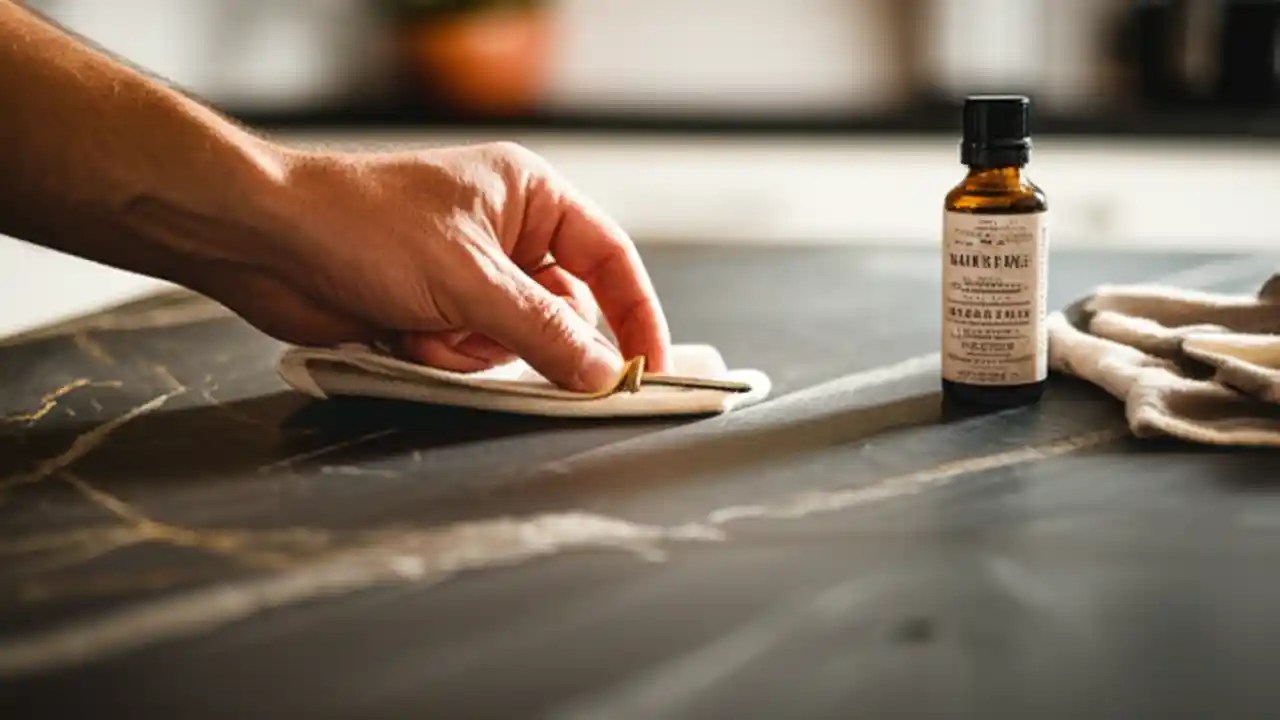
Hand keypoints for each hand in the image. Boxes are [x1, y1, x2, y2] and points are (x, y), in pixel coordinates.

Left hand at [191, 142, 670, 392]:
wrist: (265, 242)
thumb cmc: (362, 225)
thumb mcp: (468, 279)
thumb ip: (544, 330)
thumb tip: (605, 371)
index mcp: (530, 197)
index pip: (609, 258)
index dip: (637, 312)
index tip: (651, 364)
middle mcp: (508, 235)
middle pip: (565, 311)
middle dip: (533, 340)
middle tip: (510, 353)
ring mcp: (470, 277)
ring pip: (515, 343)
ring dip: (474, 349)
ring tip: (427, 325)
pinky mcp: (435, 312)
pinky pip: (471, 356)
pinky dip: (442, 356)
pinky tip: (401, 331)